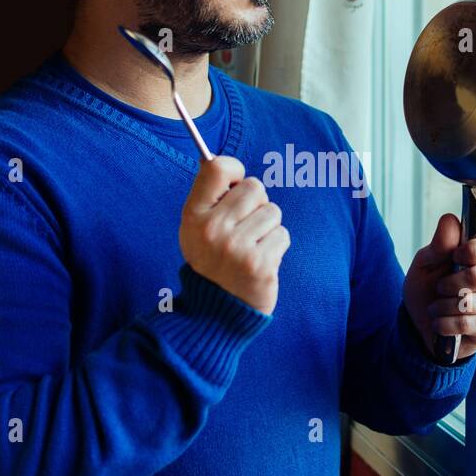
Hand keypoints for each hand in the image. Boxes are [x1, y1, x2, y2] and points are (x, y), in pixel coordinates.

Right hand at [179, 156, 289, 314]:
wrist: (216, 312)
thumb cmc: (212, 261)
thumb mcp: (195, 228)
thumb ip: (208, 197)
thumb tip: (223, 163)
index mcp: (193, 215)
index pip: (217, 168)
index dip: (234, 171)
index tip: (235, 186)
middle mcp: (213, 229)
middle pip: (254, 188)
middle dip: (256, 204)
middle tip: (244, 227)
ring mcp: (236, 248)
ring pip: (272, 211)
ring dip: (268, 228)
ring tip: (252, 247)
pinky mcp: (259, 265)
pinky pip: (282, 234)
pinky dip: (277, 246)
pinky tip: (261, 261)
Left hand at [402, 213, 475, 362]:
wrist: (419, 321)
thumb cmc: (426, 288)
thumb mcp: (425, 263)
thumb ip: (439, 244)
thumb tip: (451, 220)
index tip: (455, 256)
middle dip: (449, 284)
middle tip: (438, 287)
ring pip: (473, 303)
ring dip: (445, 307)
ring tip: (436, 308)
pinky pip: (470, 324)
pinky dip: (447, 324)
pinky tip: (441, 323)